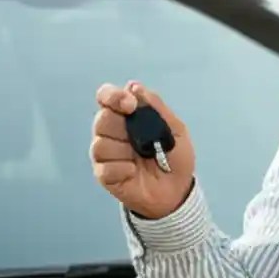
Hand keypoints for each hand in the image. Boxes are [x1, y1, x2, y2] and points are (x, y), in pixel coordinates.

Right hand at [91, 81, 195, 219]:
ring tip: (142, 158)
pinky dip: (124, 169)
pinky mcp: (105, 175)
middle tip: (142, 138)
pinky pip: (105, 167)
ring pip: (101, 144)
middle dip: (123, 127)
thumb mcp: (175, 130)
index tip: (129, 104)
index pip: (107, 97)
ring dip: (125, 151)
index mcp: (127, 117)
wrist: (177, 191)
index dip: (112, 96)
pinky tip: (134, 172)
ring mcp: (106, 154)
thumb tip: (134, 86)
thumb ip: (156, 107)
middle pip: (102, 119)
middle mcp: (112, 132)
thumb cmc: (175, 158)